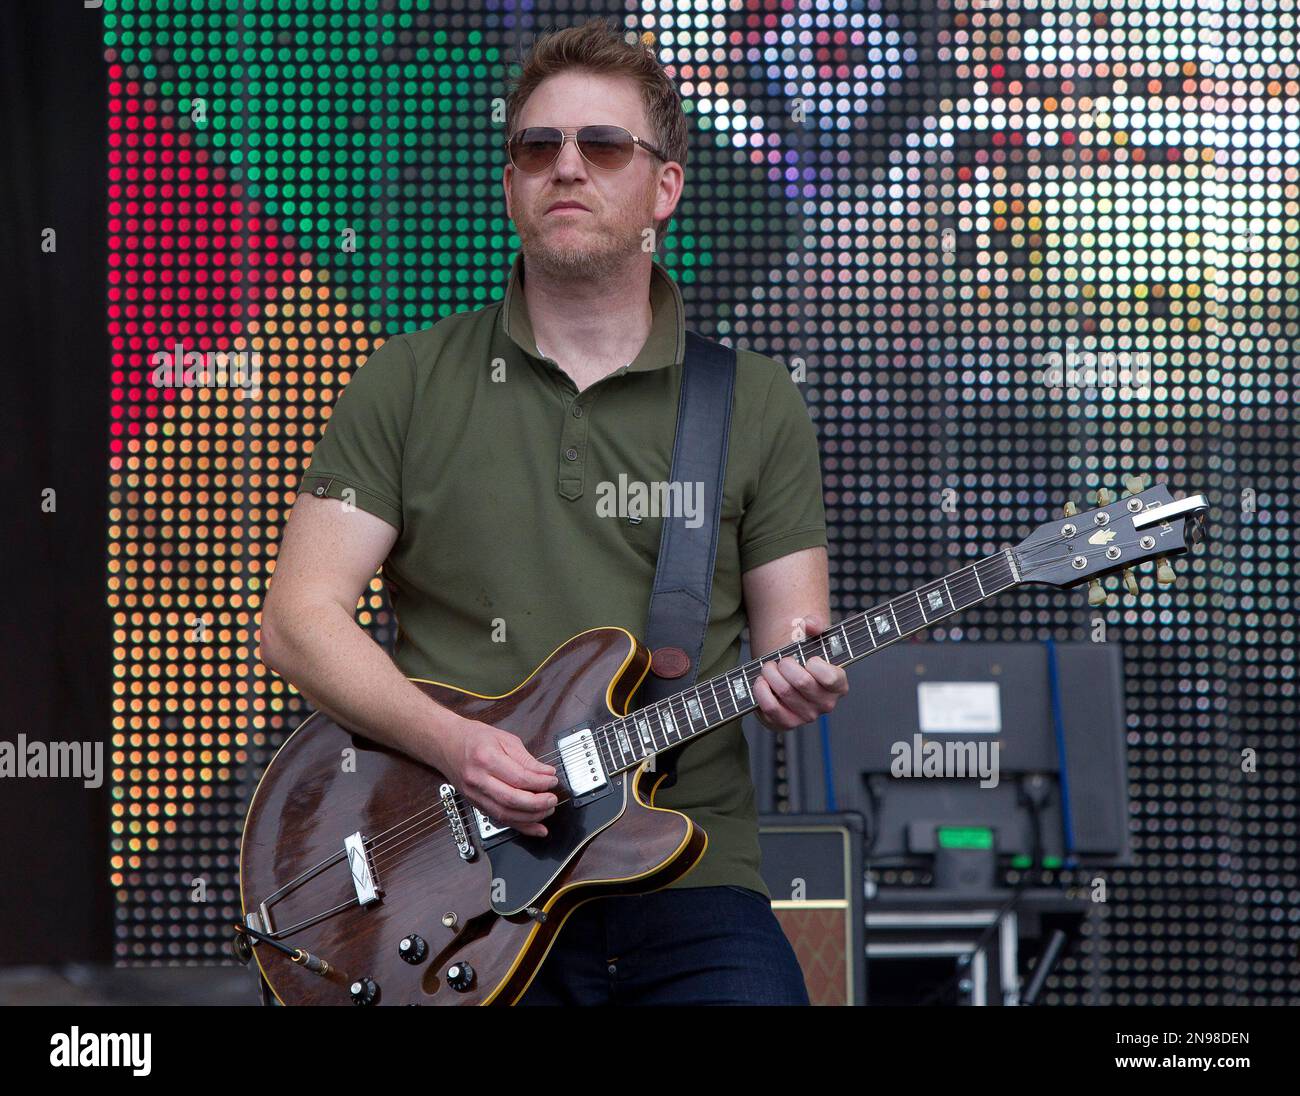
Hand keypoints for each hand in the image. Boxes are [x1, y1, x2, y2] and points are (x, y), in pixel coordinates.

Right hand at [434, 718, 558, 836]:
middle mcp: (478, 780)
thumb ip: (526, 758)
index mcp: (486, 758)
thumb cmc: (474, 737)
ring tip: (547, 810)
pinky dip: (520, 827)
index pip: (518, 777)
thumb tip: (546, 773)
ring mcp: (474, 795)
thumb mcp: (504, 738)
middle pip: (511, 800)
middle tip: (552, 799)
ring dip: (531, 817)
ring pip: (505, 814)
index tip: (552, 780)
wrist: (445, 743)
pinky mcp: (475, 804)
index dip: (540, 782)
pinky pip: (499, 820)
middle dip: (537, 803)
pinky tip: (536, 828)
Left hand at [752, 613, 849, 730]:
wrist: (787, 675)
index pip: (831, 677)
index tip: (807, 658)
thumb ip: (816, 625)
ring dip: (770, 674)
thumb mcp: (814, 638)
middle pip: (802, 682)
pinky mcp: (786, 723)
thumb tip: (809, 623)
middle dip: (785, 664)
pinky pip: (770, 708)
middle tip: (779, 660)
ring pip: (784, 693)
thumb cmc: (804, 657)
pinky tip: (761, 682)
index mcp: (839, 685)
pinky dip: (761, 691)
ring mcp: (806, 716)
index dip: (814, 664)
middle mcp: (826, 704)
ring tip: (768, 667)